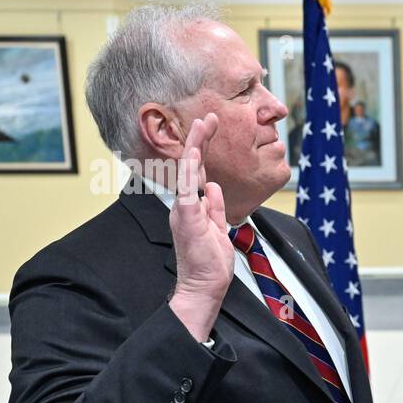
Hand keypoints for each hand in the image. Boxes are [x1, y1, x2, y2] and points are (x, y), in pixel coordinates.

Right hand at [168, 114, 233, 341]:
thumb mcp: (218, 229)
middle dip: (200, 139)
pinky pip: (188, 189)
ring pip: (188, 171)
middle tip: (209, 116)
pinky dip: (191, 170)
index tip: (211, 128)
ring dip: (196, 145)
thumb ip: (216, 208)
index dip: (205, 149)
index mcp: (194, 206)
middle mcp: (185, 204)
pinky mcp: (186, 217)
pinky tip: (195, 153)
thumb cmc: (210, 263)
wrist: (204, 286)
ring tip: (203, 123)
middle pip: (193, 165)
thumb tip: (214, 188)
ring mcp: (184, 209)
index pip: (200, 172)